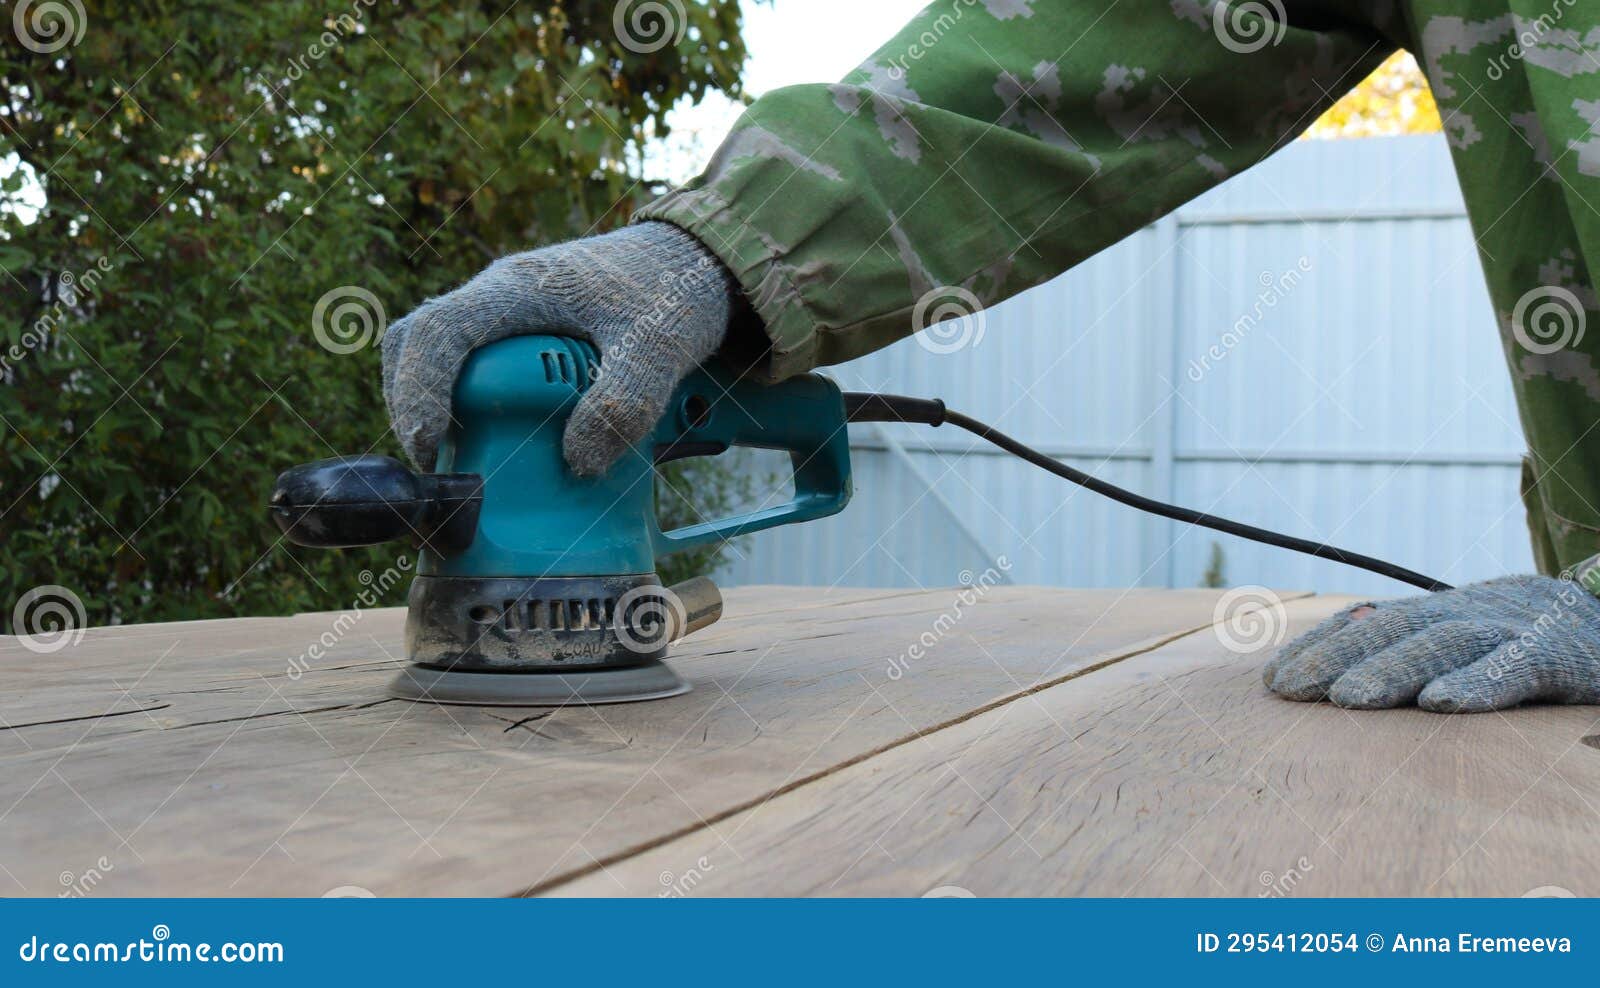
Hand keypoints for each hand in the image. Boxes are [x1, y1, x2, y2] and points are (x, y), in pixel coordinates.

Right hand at [380, 222, 733, 474]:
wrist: (699, 257)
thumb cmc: (675, 287)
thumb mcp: (660, 346)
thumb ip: (624, 400)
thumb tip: (578, 464)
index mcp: (517, 289)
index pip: (434, 332)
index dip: (417, 391)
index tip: (429, 446)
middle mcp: (500, 298)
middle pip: (419, 346)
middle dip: (415, 406)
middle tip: (442, 463)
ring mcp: (509, 316)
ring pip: (444, 358)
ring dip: (445, 410)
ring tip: (471, 459)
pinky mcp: (526, 336)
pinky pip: (479, 369)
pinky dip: (480, 408)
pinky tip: (508, 443)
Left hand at [1263, 575, 1599, 711]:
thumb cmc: (1532, 638)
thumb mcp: (1467, 637)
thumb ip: (1410, 643)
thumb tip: (1337, 657)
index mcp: (1442, 613)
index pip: (1370, 623)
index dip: (1321, 646)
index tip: (1271, 679)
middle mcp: (1469, 613)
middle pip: (1394, 628)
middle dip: (1335, 656)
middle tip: (1286, 688)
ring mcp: (1514, 629)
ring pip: (1445, 642)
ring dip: (1391, 669)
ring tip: (1346, 699)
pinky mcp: (1560, 656)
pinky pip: (1515, 667)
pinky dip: (1478, 683)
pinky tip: (1441, 703)